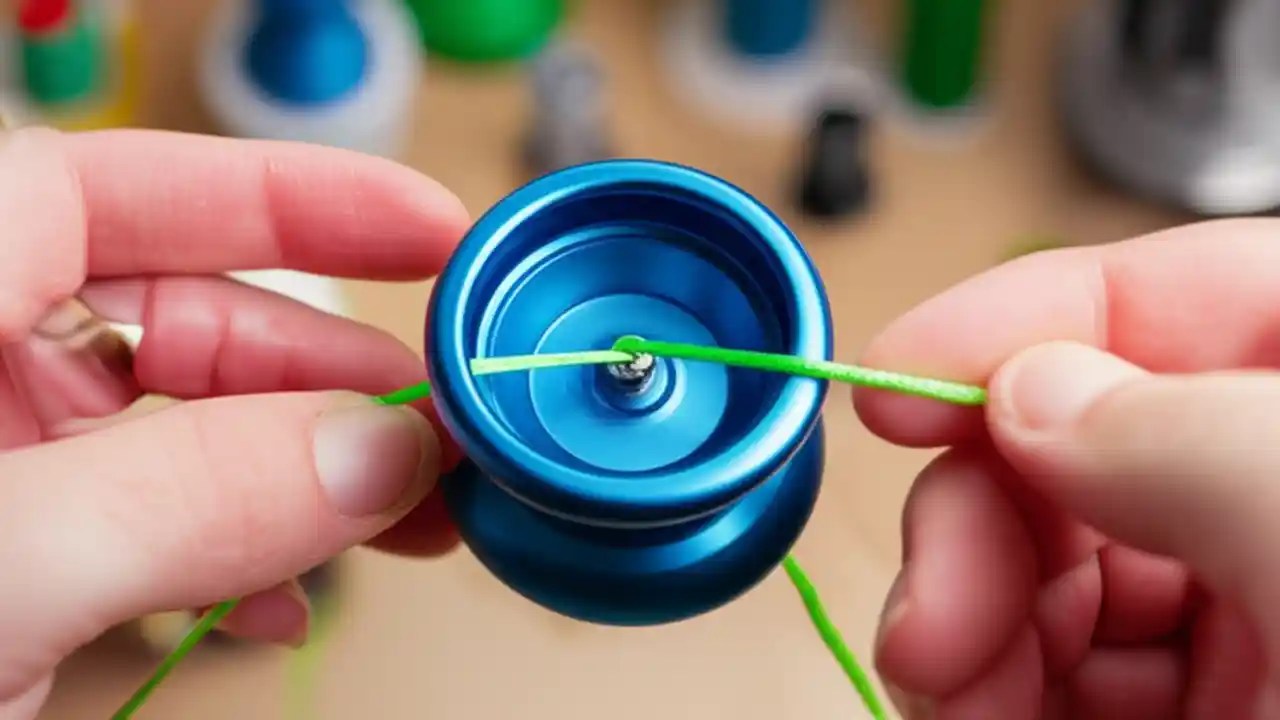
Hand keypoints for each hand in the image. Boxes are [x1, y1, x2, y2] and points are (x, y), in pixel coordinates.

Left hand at [0, 128, 470, 717]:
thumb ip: (186, 498)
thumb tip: (375, 451)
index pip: (124, 189)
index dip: (291, 194)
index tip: (426, 227)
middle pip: (180, 318)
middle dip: (326, 374)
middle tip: (435, 425)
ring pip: (181, 429)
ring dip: (304, 472)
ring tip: (398, 520)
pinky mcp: (7, 554)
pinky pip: (149, 518)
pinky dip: (236, 549)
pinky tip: (288, 594)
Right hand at [854, 220, 1279, 718]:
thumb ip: (1189, 435)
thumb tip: (1031, 395)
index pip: (1184, 297)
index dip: (1028, 315)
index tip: (902, 370)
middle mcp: (1271, 508)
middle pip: (1078, 445)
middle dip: (974, 510)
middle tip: (934, 591)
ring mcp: (1243, 624)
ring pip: (1041, 565)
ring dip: (955, 608)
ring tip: (934, 664)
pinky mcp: (1190, 717)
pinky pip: (1045, 671)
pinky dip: (974, 682)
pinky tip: (958, 698)